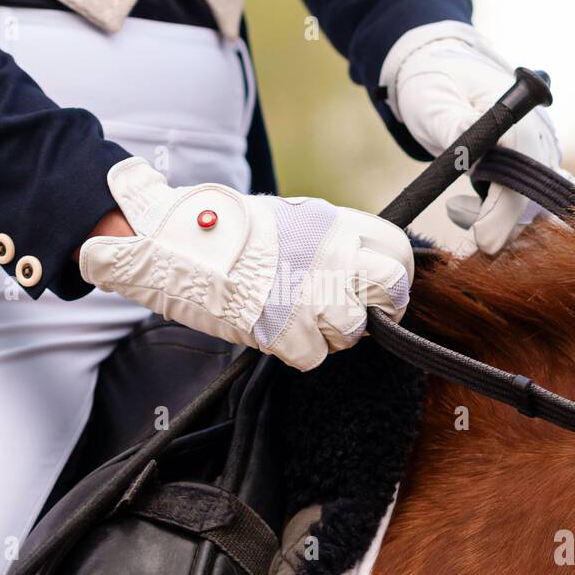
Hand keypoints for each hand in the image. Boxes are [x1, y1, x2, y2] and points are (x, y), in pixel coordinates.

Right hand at [78, 158, 413, 370]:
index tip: (381, 290)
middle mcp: (332, 259)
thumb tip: (355, 262)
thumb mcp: (287, 219)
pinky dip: (297, 351)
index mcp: (333, 225)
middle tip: (355, 315)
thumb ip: (326, 241)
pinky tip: (277, 332)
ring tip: (300, 318)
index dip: (395, 275)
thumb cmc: (225, 231)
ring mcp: (313, 297)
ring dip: (331, 333)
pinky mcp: (288, 331)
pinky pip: (314, 356)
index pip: (398, 251)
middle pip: (393, 292)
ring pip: (353, 331)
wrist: (176, 246)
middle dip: (381, 310)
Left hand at [381, 21, 574, 254]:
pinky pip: (524, 205)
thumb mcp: (434, 99)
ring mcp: (537, 157)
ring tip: (454, 207)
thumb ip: (451, 123)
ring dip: (498, 223)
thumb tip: (465, 142)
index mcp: (520, 121)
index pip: (524, 178)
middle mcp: (538, 141)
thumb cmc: (436, 81)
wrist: (443, 71)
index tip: (482, 239)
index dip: (505, 214)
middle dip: (502, 226)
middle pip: (537, 201)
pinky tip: (465, 208)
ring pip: (533, 208)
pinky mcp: (527, 170)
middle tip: (458, 221)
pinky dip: (499, 219)